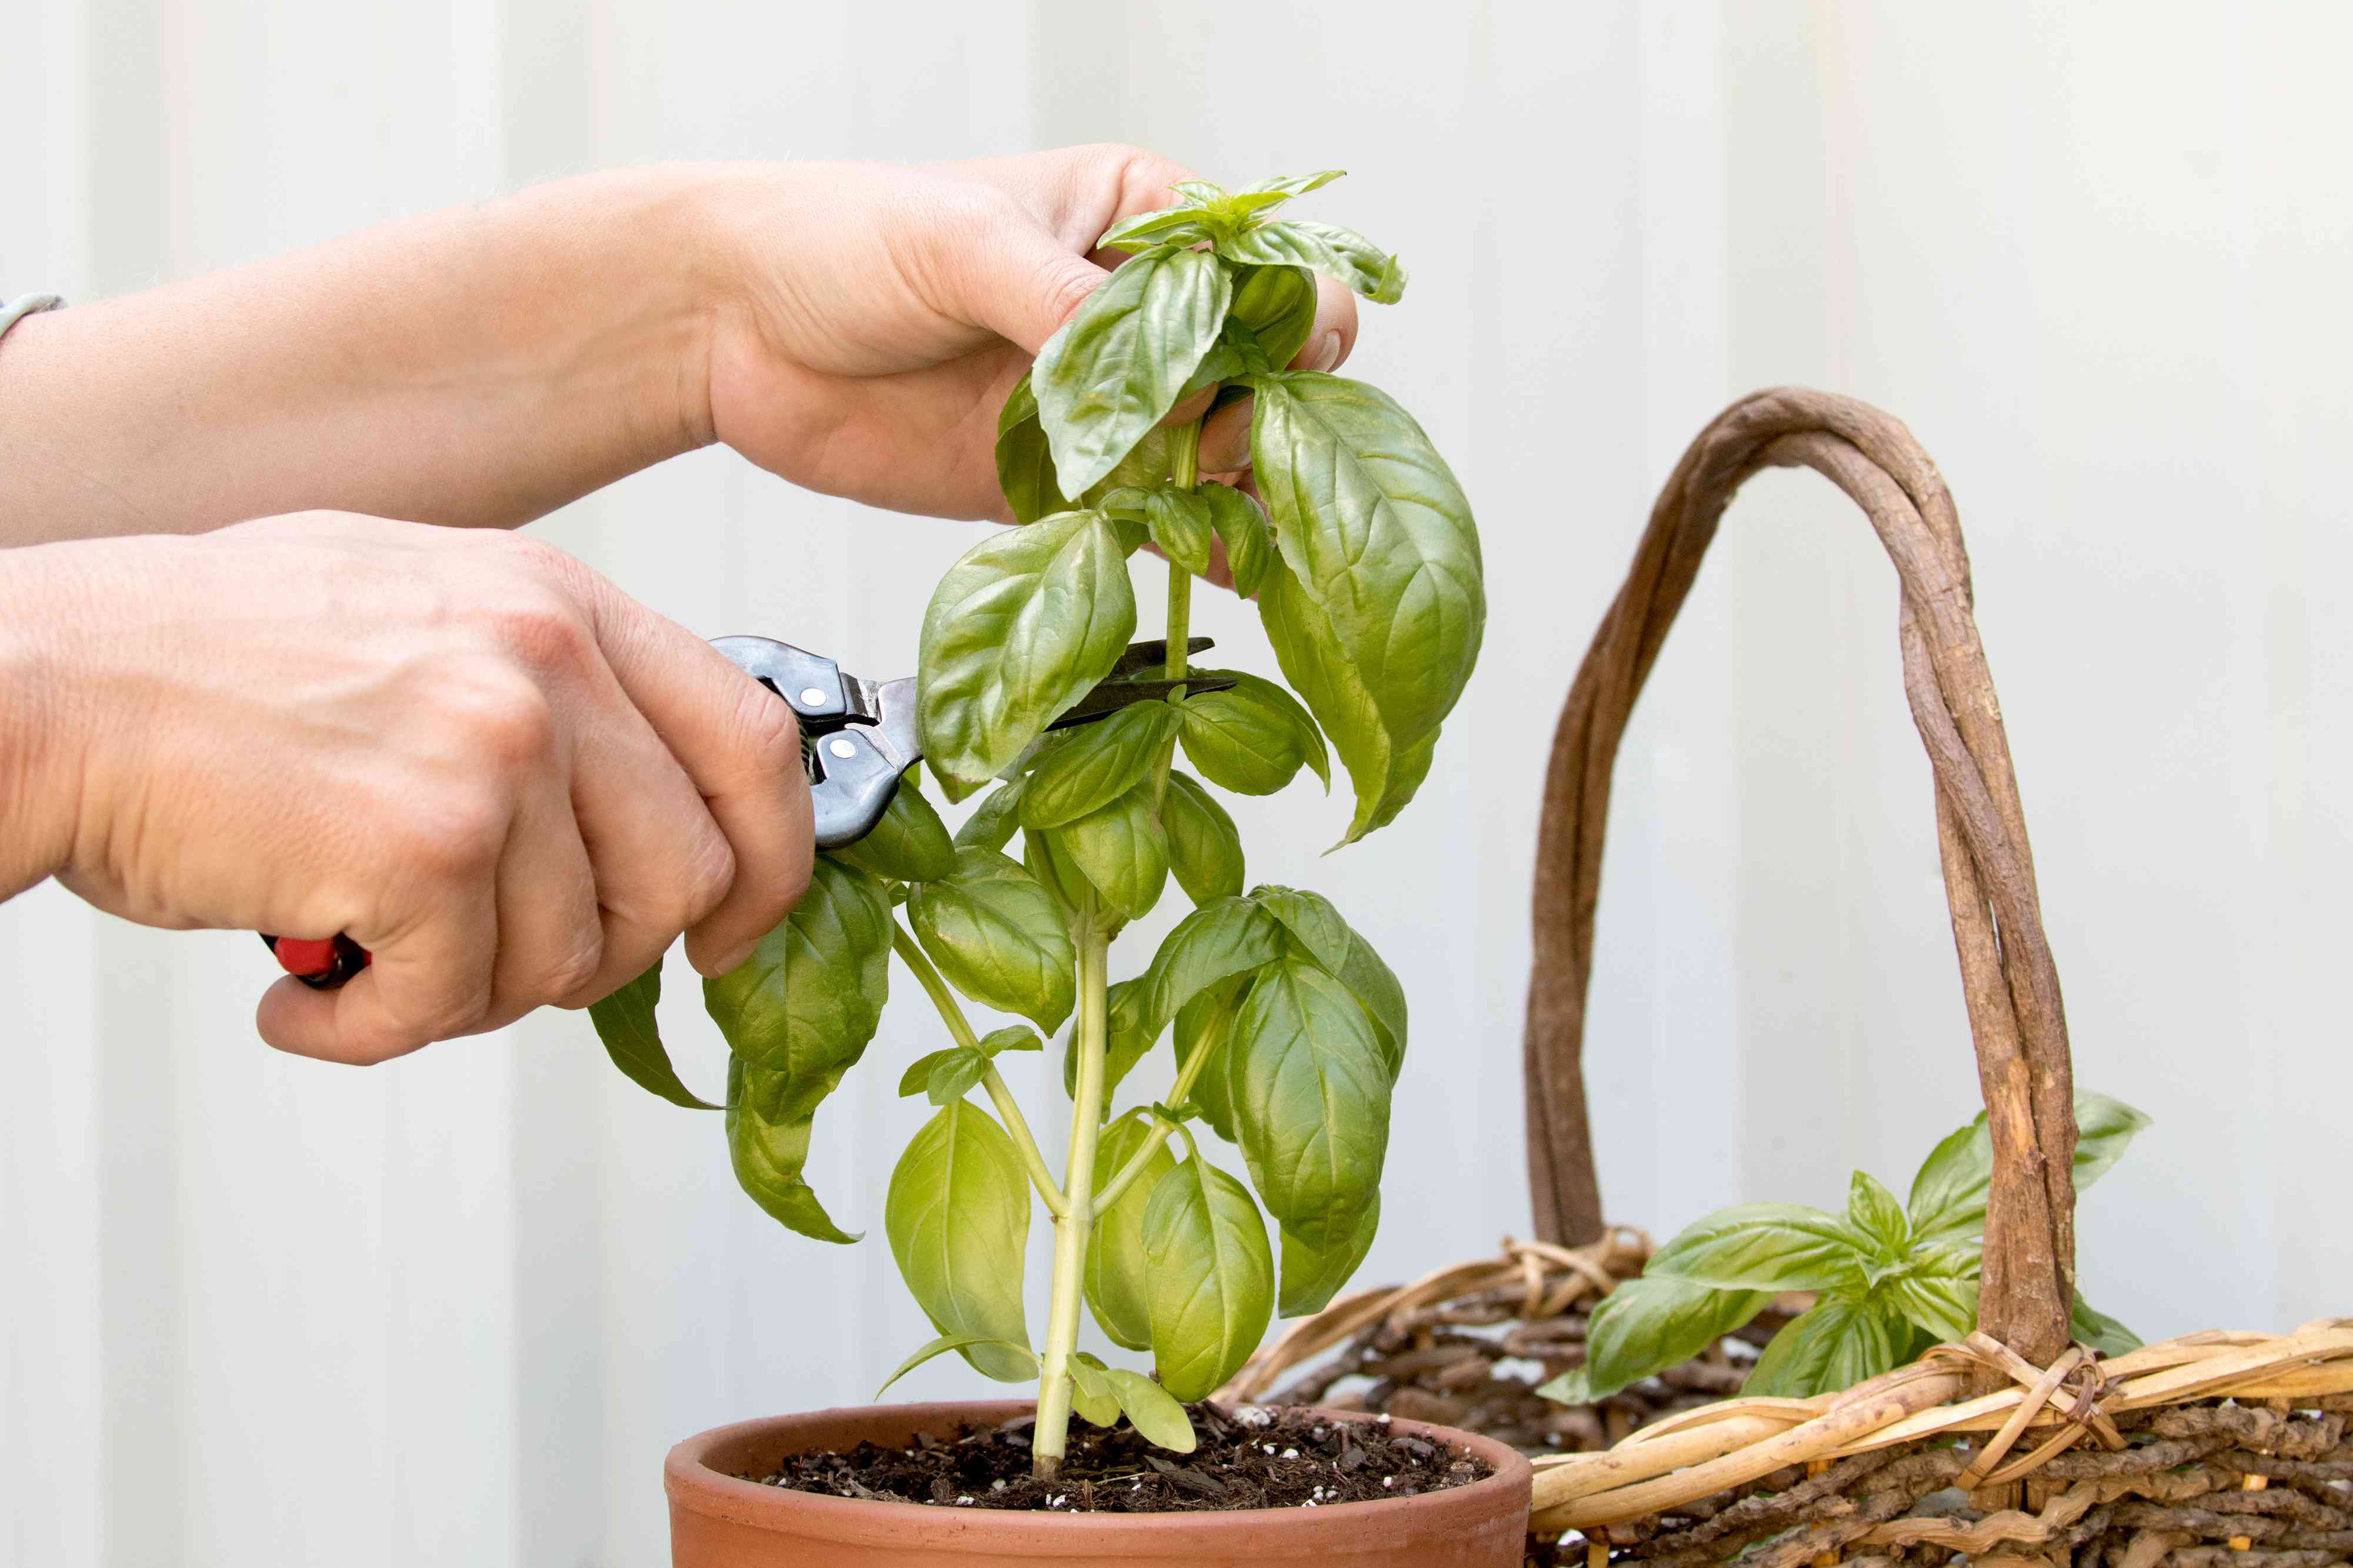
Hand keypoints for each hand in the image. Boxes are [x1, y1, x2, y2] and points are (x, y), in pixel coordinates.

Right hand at [0, 513, 809, 1062]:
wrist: (41, 687)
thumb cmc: (205, 664)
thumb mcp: (417, 613)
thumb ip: (547, 690)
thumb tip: (640, 801)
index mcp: (563, 603)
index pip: (756, 745)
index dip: (770, 863)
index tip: (725, 933)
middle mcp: (550, 662)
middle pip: (688, 876)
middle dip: (601, 957)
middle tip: (486, 961)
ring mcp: (495, 749)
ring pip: (572, 958)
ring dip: (465, 994)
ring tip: (363, 955)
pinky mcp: (424, 845)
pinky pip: (458, 1002)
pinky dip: (374, 1030)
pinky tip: (301, 991)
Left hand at [703, 144, 1361, 521]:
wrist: (732, 327)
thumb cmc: (844, 240)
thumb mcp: (964, 240)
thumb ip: (1068, 306)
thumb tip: (1157, 381)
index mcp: (1138, 223)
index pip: (1266, 273)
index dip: (1284, 324)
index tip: (1252, 367)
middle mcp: (1139, 319)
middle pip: (1262, 377)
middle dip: (1265, 419)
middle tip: (1212, 445)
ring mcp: (1108, 409)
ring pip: (1222, 460)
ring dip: (1238, 493)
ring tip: (1221, 515)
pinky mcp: (1067, 487)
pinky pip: (1154, 524)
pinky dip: (1188, 549)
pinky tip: (1209, 564)